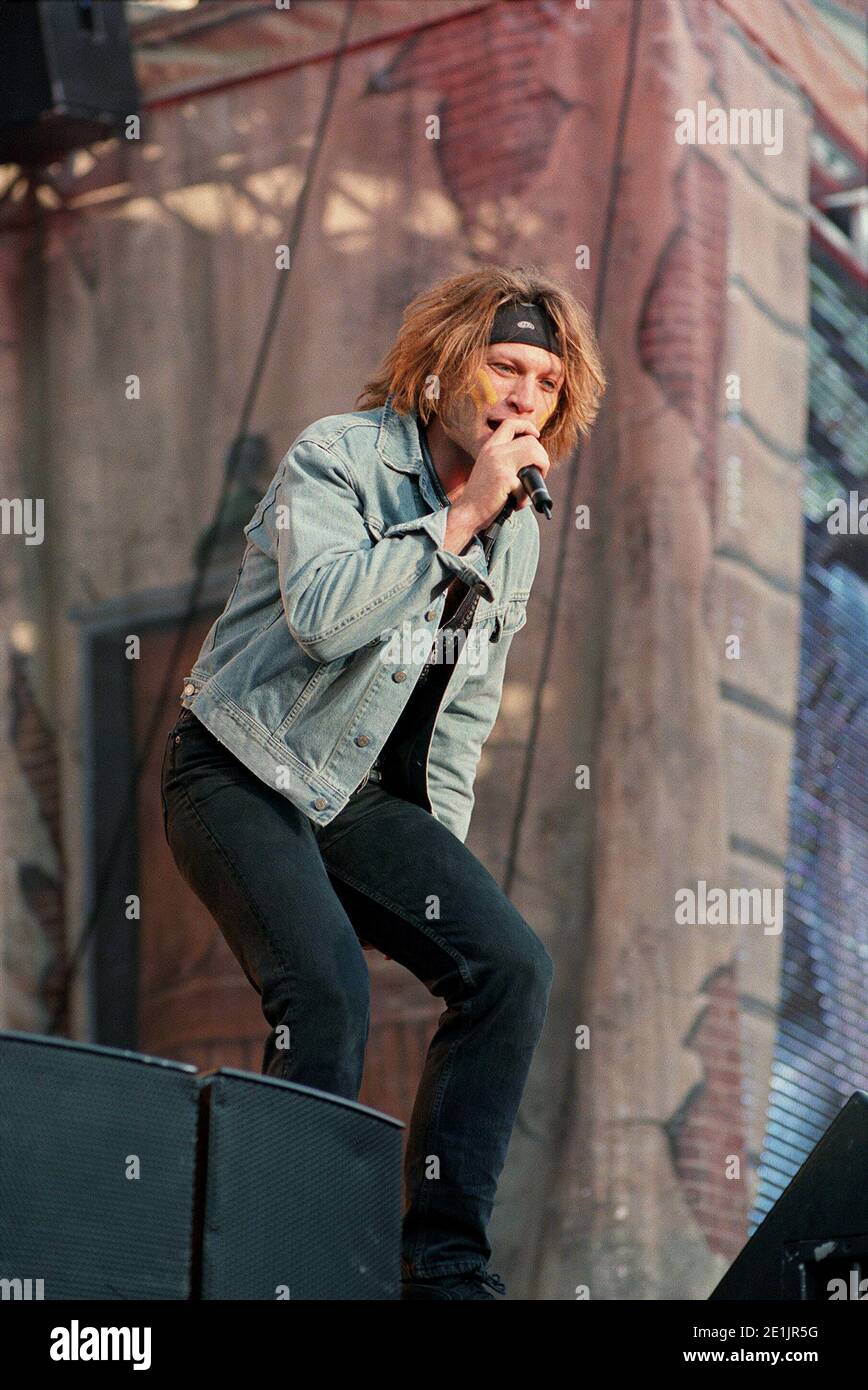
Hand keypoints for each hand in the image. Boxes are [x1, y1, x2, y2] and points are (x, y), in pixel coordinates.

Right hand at [455, 418, 550, 532]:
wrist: (467, 513)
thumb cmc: (481, 496)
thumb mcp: (490, 470)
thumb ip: (506, 460)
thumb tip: (533, 458)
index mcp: (489, 448)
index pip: (510, 424)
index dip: (527, 427)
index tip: (536, 435)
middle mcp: (493, 451)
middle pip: (530, 441)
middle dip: (542, 457)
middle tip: (540, 472)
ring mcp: (499, 463)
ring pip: (535, 454)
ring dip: (542, 469)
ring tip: (532, 485)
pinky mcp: (504, 479)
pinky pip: (528, 483)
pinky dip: (525, 498)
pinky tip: (516, 504)